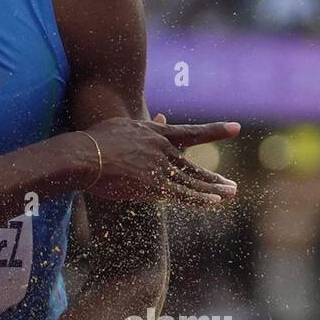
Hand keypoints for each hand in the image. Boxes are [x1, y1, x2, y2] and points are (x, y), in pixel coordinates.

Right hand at [81, 113, 239, 205]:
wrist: (83, 156)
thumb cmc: (96, 140)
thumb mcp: (124, 126)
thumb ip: (146, 124)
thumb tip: (164, 117)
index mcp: (155, 133)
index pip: (191, 133)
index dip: (215, 130)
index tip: (236, 128)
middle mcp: (162, 150)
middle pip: (193, 166)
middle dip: (213, 178)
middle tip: (231, 186)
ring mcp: (159, 168)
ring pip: (191, 181)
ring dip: (212, 189)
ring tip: (230, 193)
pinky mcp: (152, 185)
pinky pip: (181, 194)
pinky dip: (198, 199)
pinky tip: (213, 203)